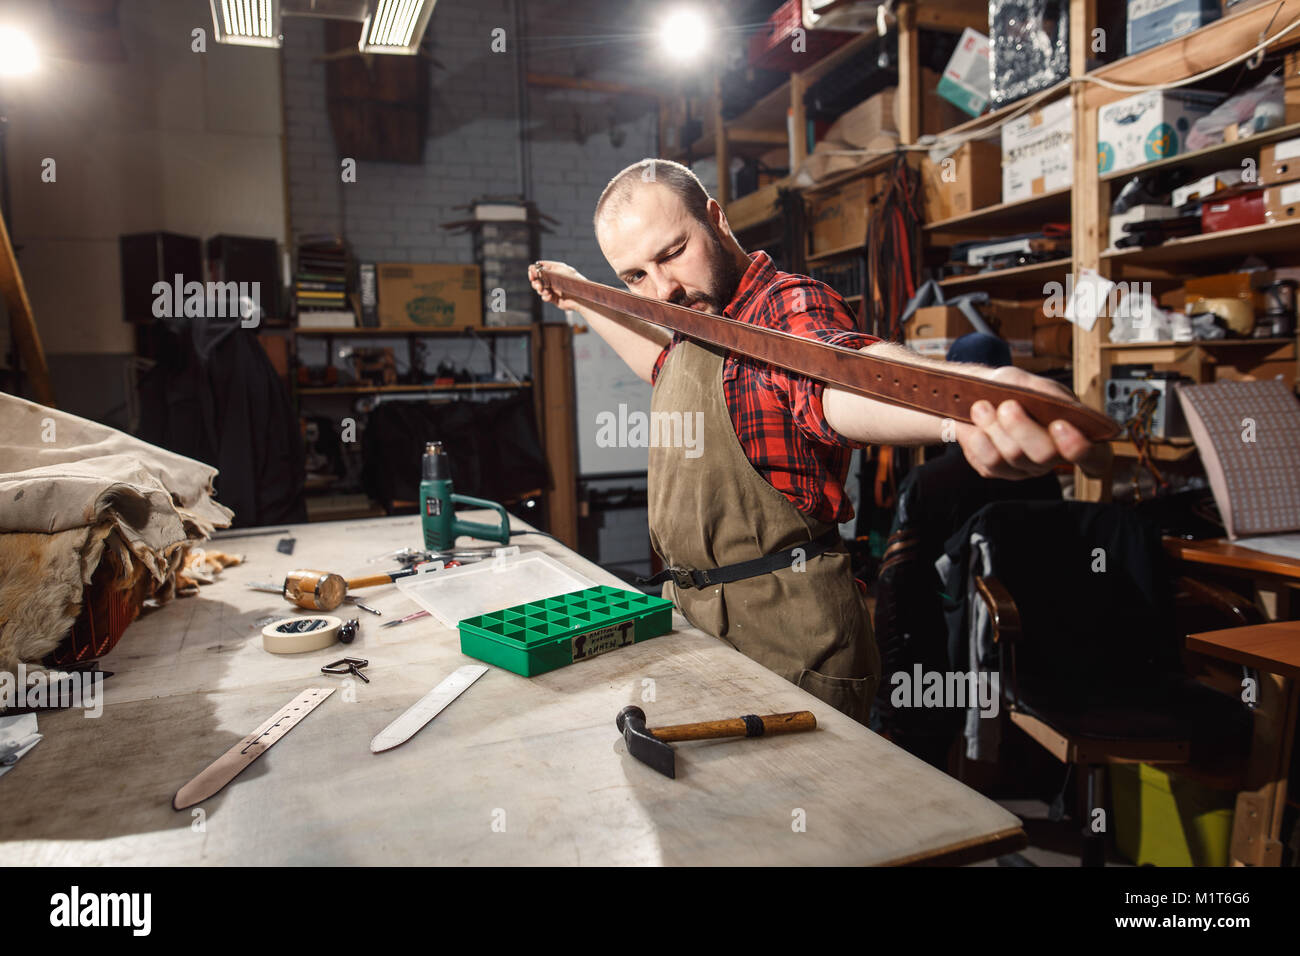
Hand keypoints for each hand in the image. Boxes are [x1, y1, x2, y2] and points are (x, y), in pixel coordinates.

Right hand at [528, 260, 585, 311]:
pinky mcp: (554, 298)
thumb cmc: (572, 282)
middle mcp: (554, 278)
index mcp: (555, 269)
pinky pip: (545, 297)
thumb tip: (532, 268)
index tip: (532, 276)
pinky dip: (545, 297)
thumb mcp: (558, 272)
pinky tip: (550, 296)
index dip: (533, 271)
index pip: (540, 267)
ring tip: (546, 292)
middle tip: (538, 286)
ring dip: (540, 290)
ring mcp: (554, 288)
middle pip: (537, 279)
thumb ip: (545, 270)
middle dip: (536, 283)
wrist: (581, 297)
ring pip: (540, 289)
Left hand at [954, 365, 1110, 480]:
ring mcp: (1025, 467)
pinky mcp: (997, 471)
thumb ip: (1044, 394)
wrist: (972, 395)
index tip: (1060, 425)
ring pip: (1012, 457)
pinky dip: (975, 438)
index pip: (1095, 458)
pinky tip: (971, 423)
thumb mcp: (1028, 381)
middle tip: (1007, 406)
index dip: (1080, 448)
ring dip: (993, 428)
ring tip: (980, 407)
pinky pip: (987, 462)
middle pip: (1045, 454)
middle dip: (1022, 428)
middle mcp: (1052, 456)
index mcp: (1073, 434)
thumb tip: (1054, 407)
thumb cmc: (1009, 388)